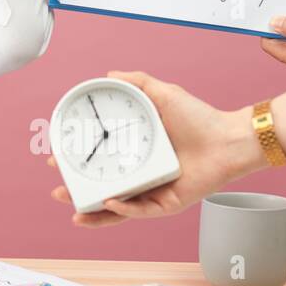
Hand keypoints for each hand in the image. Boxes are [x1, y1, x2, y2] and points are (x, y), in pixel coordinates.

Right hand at [46, 70, 261, 227]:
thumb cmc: (200, 118)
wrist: (229, 139)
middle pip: (101, 188)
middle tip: (59, 187)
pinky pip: (141, 210)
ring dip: (93, 210)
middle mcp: (141, 173)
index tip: (57, 156)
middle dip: (78, 192)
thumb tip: (108, 74)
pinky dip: (124, 209)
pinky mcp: (167, 203)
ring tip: (74, 210)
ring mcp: (153, 191)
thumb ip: (137, 82)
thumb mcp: (163, 94)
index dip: (78, 162)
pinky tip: (109, 201)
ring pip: (117, 207)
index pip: (100, 159)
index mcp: (136, 151)